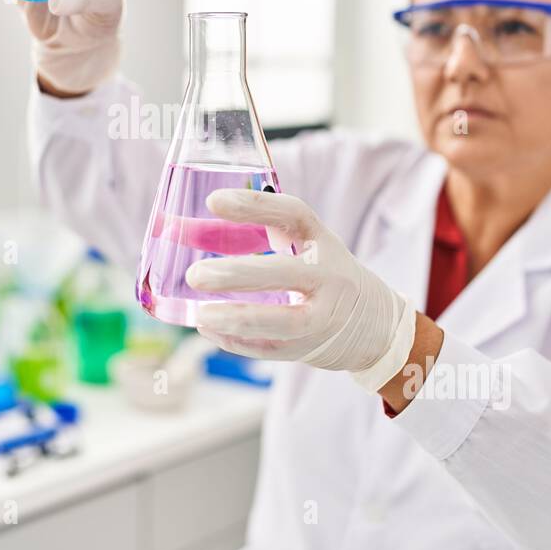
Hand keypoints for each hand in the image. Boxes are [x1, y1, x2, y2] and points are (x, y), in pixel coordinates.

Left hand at [184, 189, 418, 390]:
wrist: (375, 325)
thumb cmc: (321, 274)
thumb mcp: (300, 245)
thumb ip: (248, 233)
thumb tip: (176, 226)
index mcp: (323, 242)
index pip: (294, 215)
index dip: (255, 205)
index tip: (214, 200)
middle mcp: (328, 278)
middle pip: (285, 273)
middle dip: (238, 275)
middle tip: (196, 275)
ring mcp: (322, 317)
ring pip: (281, 322)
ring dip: (237, 319)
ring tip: (200, 315)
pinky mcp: (309, 349)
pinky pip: (270, 349)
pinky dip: (236, 341)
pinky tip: (209, 331)